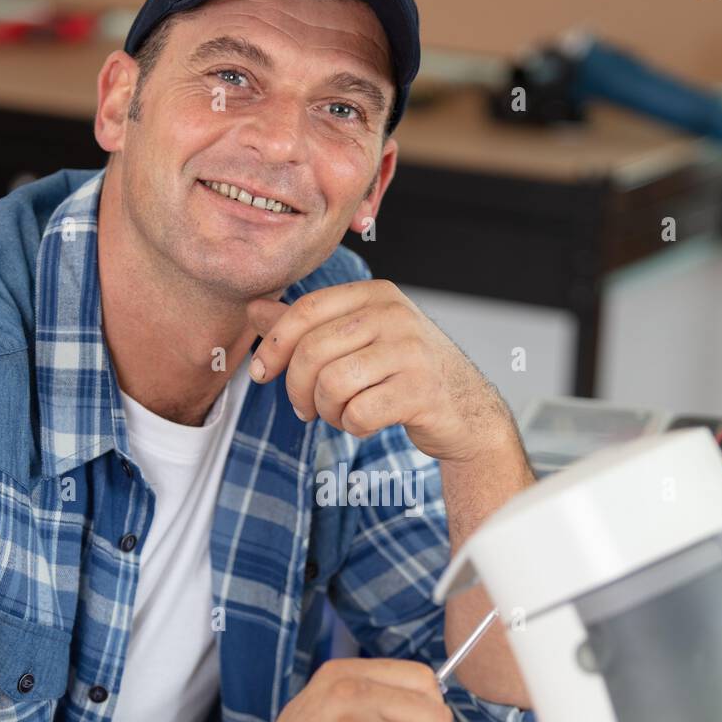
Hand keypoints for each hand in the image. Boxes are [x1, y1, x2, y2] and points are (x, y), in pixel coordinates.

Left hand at [246, 280, 514, 462]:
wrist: (467, 409)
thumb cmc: (406, 372)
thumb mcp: (360, 338)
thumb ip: (307, 325)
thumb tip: (254, 309)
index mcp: (376, 295)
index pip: (306, 310)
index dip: (274, 345)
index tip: (261, 373)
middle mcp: (395, 316)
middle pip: (313, 350)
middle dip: (297, 388)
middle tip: (306, 408)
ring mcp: (411, 352)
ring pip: (332, 384)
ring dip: (326, 411)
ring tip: (339, 414)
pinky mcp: (421, 392)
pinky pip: (359, 413)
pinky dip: (352, 426)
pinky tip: (365, 423)